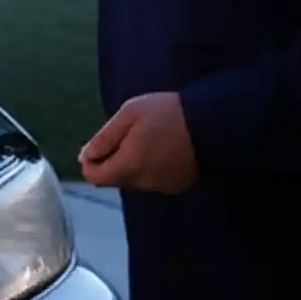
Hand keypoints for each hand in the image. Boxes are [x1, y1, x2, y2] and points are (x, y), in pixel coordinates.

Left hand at [78, 92, 198, 193]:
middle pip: (114, 177)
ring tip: (150, 135)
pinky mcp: (180, 184)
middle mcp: (144, 183)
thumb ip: (104, 138)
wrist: (216, 123)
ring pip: (135, 178)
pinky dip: (152, 165)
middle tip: (129, 132)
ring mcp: (164, 186)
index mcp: (128, 167)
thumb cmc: (169, 113)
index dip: (91, 159)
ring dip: (133, 161)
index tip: (103, 140)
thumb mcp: (129, 115)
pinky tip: (165, 144)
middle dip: (113, 158)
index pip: (94, 177)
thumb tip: (84, 157)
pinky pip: (154, 178)